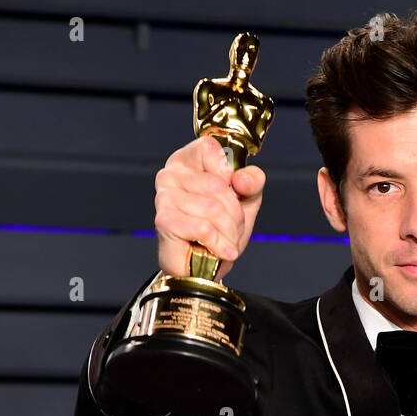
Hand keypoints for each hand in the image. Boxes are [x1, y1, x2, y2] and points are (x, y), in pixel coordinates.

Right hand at [154, 135, 265, 280]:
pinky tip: (220, 251)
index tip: (231, 192)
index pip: (210, 147)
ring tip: (224, 241)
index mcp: (187, 161)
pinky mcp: (164, 221)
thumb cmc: (219, 229)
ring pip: (213, 209)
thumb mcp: (246, 199)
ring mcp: (164, 197)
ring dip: (229, 232)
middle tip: (232, 229)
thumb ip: (252, 181)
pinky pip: (204, 228)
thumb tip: (240, 179)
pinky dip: (219, 244)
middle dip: (235, 214)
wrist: (204, 268)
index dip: (229, 174)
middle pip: (218, 185)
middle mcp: (170, 174)